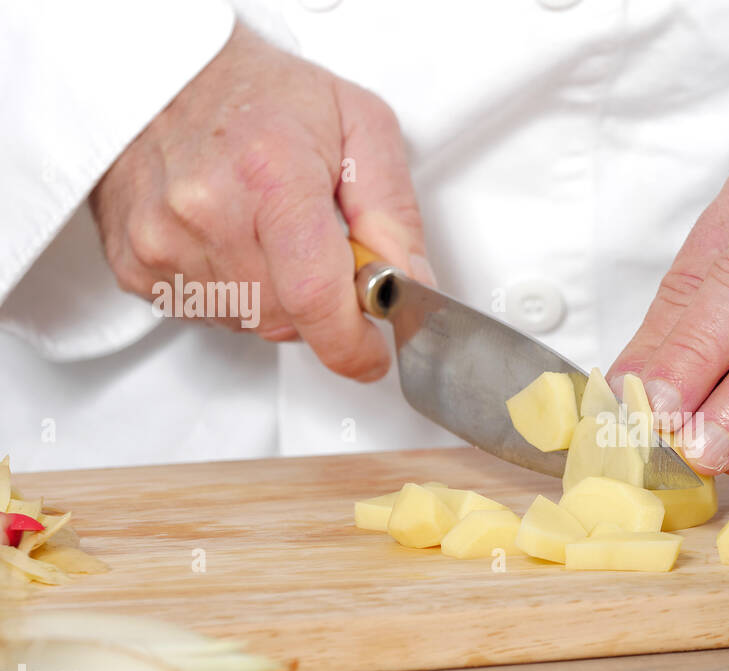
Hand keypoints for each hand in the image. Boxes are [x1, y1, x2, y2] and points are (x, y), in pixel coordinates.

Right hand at [90, 22, 430, 380]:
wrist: (164, 74)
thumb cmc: (262, 94)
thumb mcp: (359, 126)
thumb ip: (394, 213)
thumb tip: (410, 283)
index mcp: (270, 174)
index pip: (316, 297)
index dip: (352, 343)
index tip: (372, 355)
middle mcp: (207, 210)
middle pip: (288, 318)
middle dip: (319, 301)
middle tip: (317, 245)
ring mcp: (163, 241)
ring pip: (250, 321)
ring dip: (276, 296)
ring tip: (267, 229)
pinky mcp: (134, 264)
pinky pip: (209, 313)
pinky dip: (233, 290)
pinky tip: (230, 238)